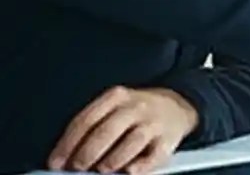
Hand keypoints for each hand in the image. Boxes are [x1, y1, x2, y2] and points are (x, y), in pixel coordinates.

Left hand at [48, 86, 197, 173]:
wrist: (176, 107)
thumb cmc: (136, 112)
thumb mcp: (114, 107)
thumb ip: (93, 126)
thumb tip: (67, 156)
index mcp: (116, 97)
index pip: (87, 120)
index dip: (68, 144)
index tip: (56, 162)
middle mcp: (136, 107)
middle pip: (107, 130)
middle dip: (87, 153)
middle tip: (77, 168)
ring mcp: (154, 123)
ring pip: (131, 142)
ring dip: (112, 160)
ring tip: (102, 169)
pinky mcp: (169, 140)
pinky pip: (154, 156)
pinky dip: (141, 166)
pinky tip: (130, 171)